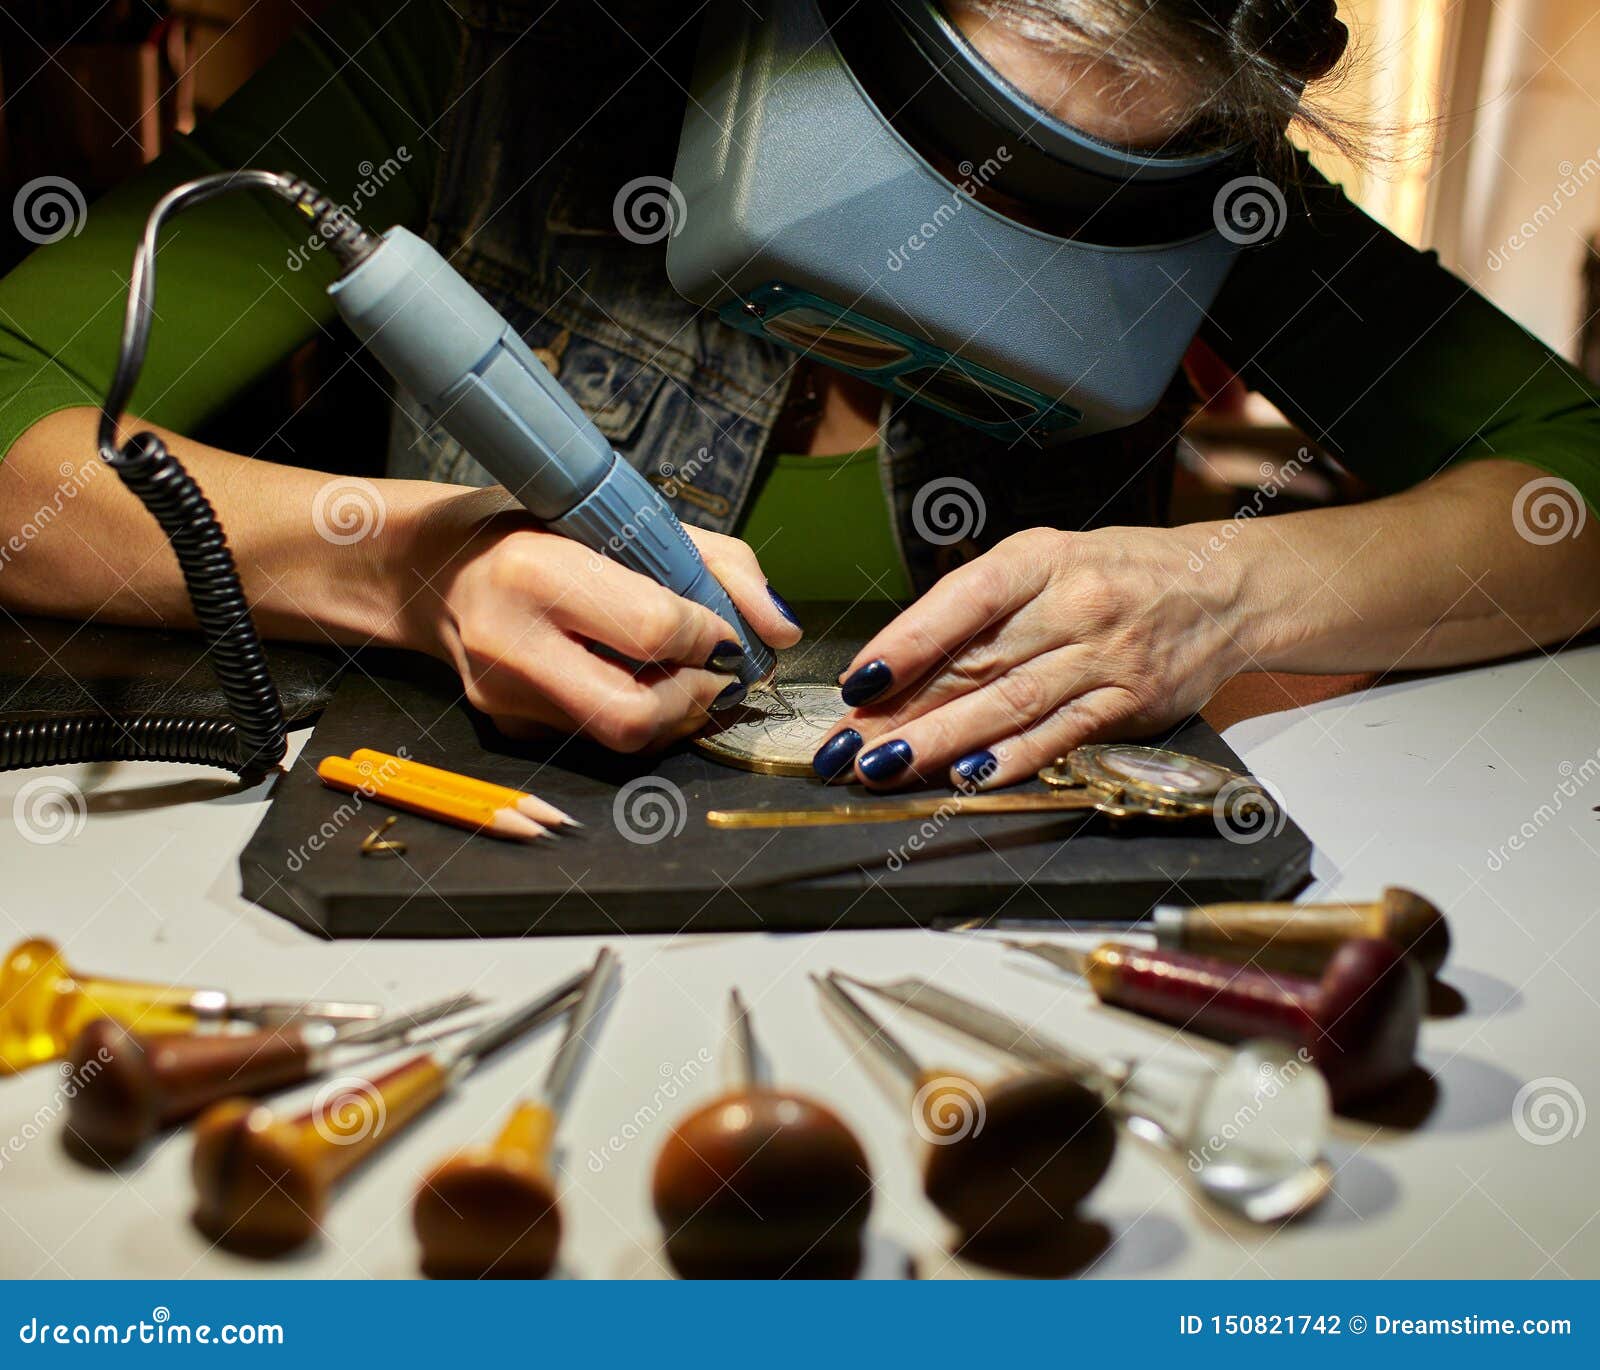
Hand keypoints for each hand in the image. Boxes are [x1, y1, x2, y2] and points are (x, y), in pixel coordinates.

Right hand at [404, 486, 800, 750]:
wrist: (436, 569)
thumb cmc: (544, 530)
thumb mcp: (630, 519)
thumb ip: (720, 566)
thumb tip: (782, 633)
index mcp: (534, 571)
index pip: (655, 629)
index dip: (710, 634)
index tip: (722, 627)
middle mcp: (509, 644)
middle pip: (638, 713)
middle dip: (699, 697)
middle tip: (718, 670)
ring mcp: (503, 698)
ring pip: (625, 739)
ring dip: (680, 713)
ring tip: (687, 673)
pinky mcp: (508, 728)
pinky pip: (601, 740)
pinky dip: (644, 718)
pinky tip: (644, 683)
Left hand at [813, 526, 1248, 788]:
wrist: (1225, 588)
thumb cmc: (1120, 573)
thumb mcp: (1047, 561)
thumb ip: (980, 608)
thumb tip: (897, 667)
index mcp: (1040, 559)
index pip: (962, 601)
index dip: (905, 643)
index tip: (857, 681)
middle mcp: (1072, 604)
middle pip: (974, 664)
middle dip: (901, 710)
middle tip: (846, 746)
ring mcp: (1104, 657)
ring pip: (1009, 705)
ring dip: (941, 742)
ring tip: (886, 768)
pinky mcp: (1129, 703)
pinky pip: (1060, 736)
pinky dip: (1010, 760)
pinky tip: (966, 778)